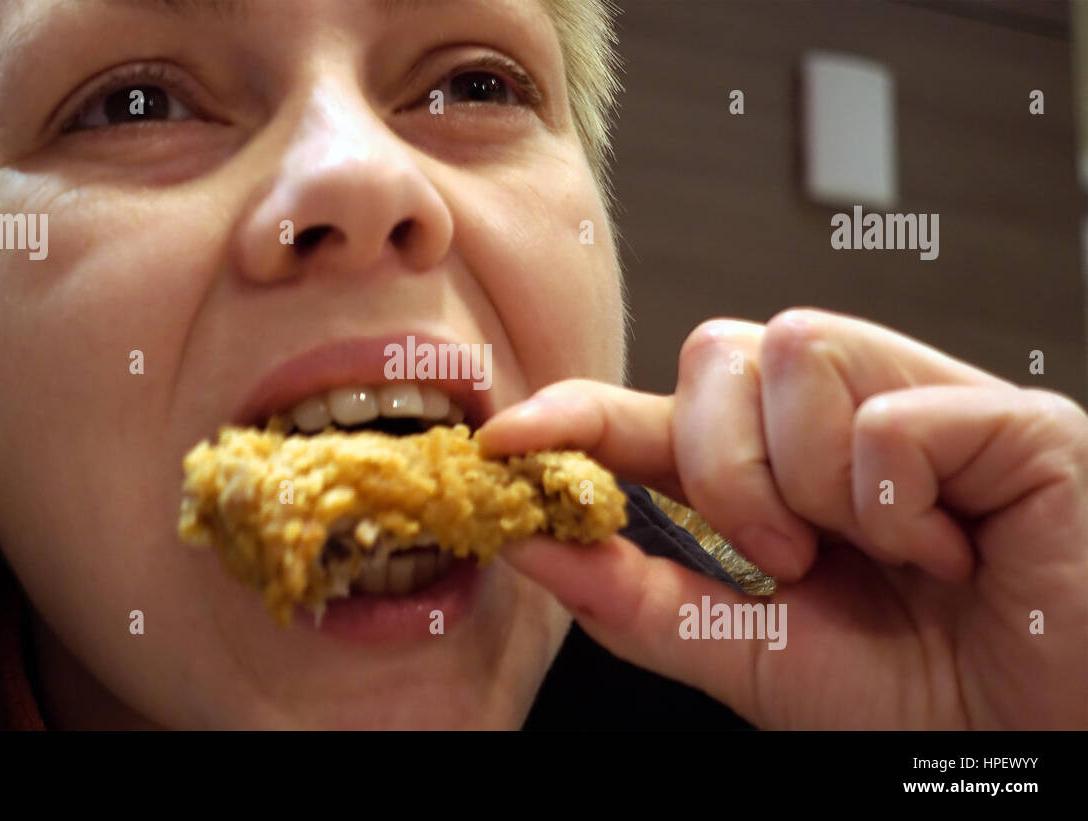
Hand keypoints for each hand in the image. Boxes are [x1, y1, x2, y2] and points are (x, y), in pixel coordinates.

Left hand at [478, 308, 1087, 728]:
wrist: (1041, 740)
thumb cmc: (914, 698)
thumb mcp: (747, 653)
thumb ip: (638, 599)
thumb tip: (531, 542)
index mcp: (776, 476)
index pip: (654, 413)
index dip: (575, 414)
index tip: (501, 441)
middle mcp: (839, 423)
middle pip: (715, 355)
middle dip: (723, 468)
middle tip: (790, 561)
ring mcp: (921, 405)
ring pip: (794, 352)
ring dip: (808, 482)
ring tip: (885, 557)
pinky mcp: (1006, 416)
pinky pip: (888, 415)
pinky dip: (896, 500)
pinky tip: (950, 548)